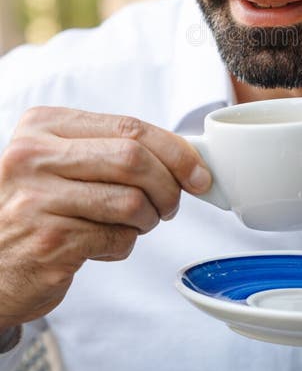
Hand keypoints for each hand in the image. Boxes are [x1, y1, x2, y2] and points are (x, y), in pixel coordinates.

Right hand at [0, 106, 210, 328]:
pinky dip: (123, 244)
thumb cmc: (36, 208)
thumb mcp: (57, 162)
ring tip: (134, 224)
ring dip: (148, 219)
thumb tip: (187, 158)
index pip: (128, 127)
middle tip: (171, 204)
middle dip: (168, 185)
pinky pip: (117, 238)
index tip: (198, 172)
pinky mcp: (49, 243)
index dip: (174, 150)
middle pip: (133, 159)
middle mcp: (33, 157)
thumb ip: (110, 150)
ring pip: (131, 201)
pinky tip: (102, 244)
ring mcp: (38, 200)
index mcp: (42, 126)